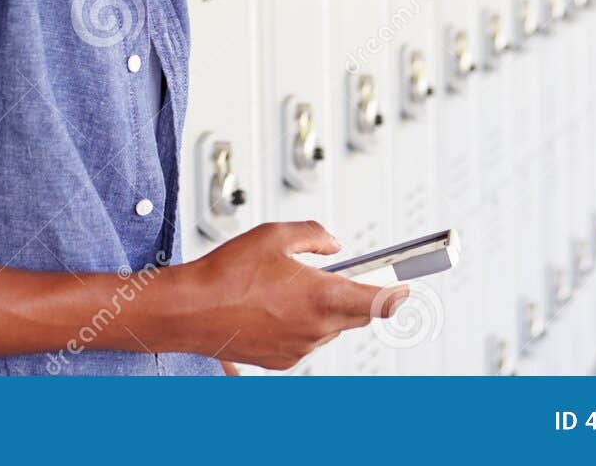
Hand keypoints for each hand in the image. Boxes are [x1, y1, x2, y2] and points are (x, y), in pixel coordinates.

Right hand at [168, 221, 407, 370]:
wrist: (188, 310)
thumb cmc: (226, 274)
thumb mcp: (274, 234)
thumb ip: (313, 234)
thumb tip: (333, 244)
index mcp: (323, 297)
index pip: (380, 302)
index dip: (398, 294)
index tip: (407, 288)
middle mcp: (316, 328)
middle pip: (356, 315)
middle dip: (353, 295)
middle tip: (335, 276)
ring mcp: (299, 348)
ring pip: (329, 328)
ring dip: (323, 310)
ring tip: (289, 288)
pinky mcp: (281, 361)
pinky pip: (305, 341)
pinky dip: (300, 324)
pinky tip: (273, 307)